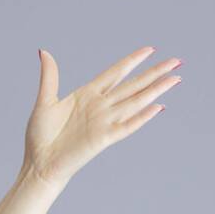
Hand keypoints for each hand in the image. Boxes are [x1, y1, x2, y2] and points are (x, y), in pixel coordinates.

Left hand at [21, 46, 179, 187]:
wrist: (38, 163)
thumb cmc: (40, 136)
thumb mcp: (44, 101)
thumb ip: (49, 77)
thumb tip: (43, 52)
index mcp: (87, 95)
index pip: (116, 73)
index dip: (132, 61)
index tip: (150, 49)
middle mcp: (100, 106)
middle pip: (133, 85)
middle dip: (154, 73)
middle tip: (176, 61)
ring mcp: (104, 122)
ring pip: (136, 102)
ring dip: (156, 90)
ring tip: (175, 79)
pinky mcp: (104, 138)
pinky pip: (128, 126)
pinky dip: (142, 117)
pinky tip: (158, 107)